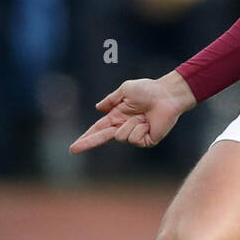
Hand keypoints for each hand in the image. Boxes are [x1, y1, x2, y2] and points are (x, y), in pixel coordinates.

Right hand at [69, 71, 196, 152]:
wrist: (167, 95)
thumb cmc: (148, 90)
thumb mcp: (125, 90)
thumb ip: (111, 99)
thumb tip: (98, 108)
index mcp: (117, 116)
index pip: (99, 129)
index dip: (87, 137)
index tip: (74, 147)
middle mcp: (124, 127)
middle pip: (102, 138)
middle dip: (88, 143)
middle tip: (72, 149)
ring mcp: (135, 135)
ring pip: (120, 137)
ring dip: (130, 124)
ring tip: (142, 116)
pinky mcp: (146, 141)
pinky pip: (134, 139)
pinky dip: (139, 129)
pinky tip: (147, 123)